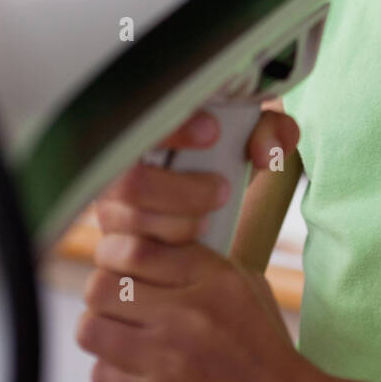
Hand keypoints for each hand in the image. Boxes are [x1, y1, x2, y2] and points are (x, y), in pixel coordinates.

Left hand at [76, 106, 318, 381]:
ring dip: (101, 328)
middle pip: (102, 287)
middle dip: (103, 290)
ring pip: (91, 329)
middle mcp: (189, 316)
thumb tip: (145, 232)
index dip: (116, 251)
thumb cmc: (260, 342)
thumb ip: (198, 258)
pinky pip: (101, 373)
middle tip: (116, 297)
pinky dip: (111, 368)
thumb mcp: (244, 282)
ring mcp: (169, 362)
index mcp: (214, 280)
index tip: (119, 259)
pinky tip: (134, 364)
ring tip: (120, 330)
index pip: (137, 249)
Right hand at [92, 104, 300, 249]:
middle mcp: (115, 169)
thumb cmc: (225, 157)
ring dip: (178, 226)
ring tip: (208, 219)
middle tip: (222, 191)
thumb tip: (264, 153)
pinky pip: (128, 259)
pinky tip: (192, 247)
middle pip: (130, 183)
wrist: (210, 191)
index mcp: (143, 130)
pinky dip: (166, 256)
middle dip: (182, 193)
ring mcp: (109, 209)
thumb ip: (271, 132)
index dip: (172, 129)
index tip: (212, 132)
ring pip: (130, 225)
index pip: (138, 121)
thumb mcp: (253, 137)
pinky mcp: (111, 248)